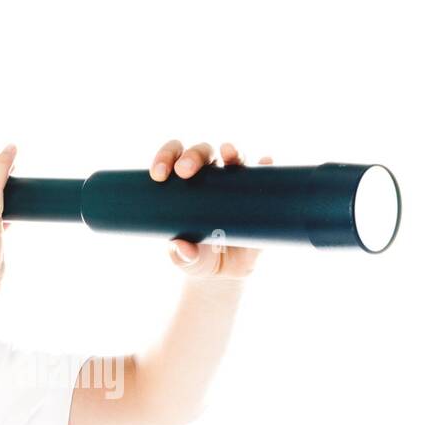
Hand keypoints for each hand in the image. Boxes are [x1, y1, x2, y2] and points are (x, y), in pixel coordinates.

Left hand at [150, 140, 272, 278]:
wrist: (227, 272)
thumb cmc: (199, 258)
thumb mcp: (187, 260)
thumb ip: (181, 256)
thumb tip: (180, 248)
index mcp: (184, 186)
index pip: (173, 159)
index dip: (165, 157)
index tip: (159, 175)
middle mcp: (210, 178)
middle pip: (202, 153)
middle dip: (193, 156)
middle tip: (184, 171)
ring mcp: (235, 184)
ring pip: (233, 157)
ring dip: (231, 152)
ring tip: (228, 152)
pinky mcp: (256, 195)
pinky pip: (264, 176)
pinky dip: (265, 166)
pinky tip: (265, 162)